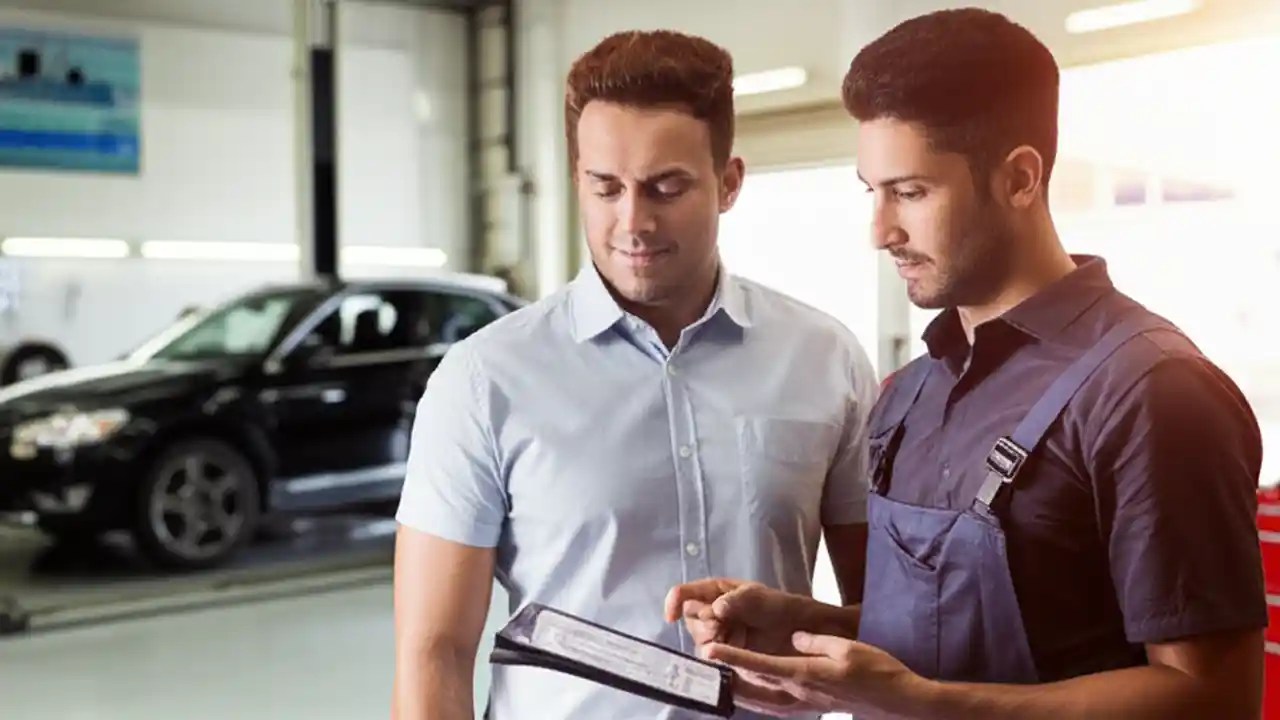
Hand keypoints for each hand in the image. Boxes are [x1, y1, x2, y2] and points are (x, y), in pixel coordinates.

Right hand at [664, 579, 812, 657]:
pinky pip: (711, 657)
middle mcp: (711, 612)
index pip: (685, 594)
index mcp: (715, 591)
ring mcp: (718, 634)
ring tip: (729, 637)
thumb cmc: (778, 607)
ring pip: (699, 639)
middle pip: (690, 618)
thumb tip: (715, 608)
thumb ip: (736, 601)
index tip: (671, 615)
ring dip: (710, 640)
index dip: (674, 602)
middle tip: (719, 626)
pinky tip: (731, 653)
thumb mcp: (759, 597)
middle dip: (701, 623)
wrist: (800, 633)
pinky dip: (717, 656)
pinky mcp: (725, 654)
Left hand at [701, 632, 926, 717]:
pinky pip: (776, 707)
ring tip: (717, 680)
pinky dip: (758, 700)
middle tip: (703, 666)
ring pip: (761, 700)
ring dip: (738, 691)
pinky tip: (751, 695)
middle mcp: (800, 693)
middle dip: (727, 677)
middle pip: (754, 687)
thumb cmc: (877, 671)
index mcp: (806, 675)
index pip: (761, 666)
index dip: (734, 659)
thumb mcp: (848, 648)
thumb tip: (794, 637)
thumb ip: (816, 642)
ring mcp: (805, 704)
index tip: (712, 651)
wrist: (898, 702)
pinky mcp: (812, 708)